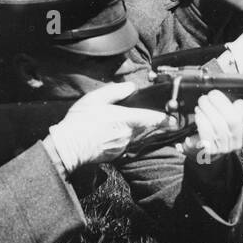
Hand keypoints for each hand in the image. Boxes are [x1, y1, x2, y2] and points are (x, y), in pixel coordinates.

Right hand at [45, 81, 168, 172]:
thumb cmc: (81, 121)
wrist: (68, 146)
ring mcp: (122, 146)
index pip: (152, 118)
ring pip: (134, 137)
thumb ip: (116, 91)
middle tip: (138, 118)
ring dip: (131, 131)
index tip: (174, 119)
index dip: (165, 119)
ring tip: (115, 126)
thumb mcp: (96, 98)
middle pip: (143, 128)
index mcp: (126, 119)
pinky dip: (122, 139)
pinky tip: (109, 135)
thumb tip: (131, 87)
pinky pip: (125, 145)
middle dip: (144, 123)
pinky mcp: (116, 155)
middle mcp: (128, 134)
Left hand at [182, 90, 242, 163]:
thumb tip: (233, 100)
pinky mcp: (210, 150)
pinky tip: (199, 114)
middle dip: (220, 102)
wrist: (208, 148)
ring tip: (203, 102)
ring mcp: (225, 148)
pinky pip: (206, 132)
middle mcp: (239, 142)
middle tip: (212, 95)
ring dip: (207, 108)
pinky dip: (201, 119)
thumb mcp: (236, 115)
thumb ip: (238, 107)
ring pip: (218, 124)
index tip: (236, 102)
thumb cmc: (223, 126)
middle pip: (233, 120)